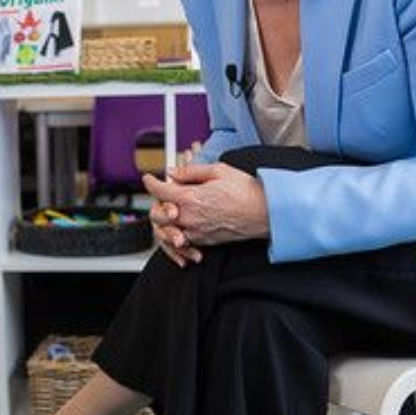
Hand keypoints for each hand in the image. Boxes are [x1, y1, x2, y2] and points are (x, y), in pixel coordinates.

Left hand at [143, 162, 268, 257]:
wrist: (266, 213)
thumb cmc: (246, 191)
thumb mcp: (218, 171)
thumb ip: (191, 171)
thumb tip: (173, 173)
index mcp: (190, 197)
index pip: (159, 190)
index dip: (150, 182)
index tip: (149, 178)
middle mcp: (189, 217)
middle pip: (157, 214)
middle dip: (155, 203)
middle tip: (162, 195)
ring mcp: (196, 232)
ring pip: (166, 231)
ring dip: (164, 222)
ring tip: (170, 211)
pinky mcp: (204, 242)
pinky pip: (181, 243)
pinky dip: (176, 236)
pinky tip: (180, 229)